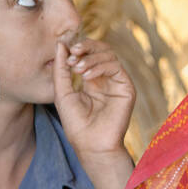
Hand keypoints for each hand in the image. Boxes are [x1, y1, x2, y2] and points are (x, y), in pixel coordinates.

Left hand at [52, 35, 135, 159]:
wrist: (90, 144)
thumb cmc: (76, 123)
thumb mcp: (62, 92)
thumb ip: (61, 69)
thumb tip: (61, 44)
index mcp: (93, 81)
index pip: (89, 54)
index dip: (78, 48)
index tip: (65, 52)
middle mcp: (107, 80)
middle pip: (101, 50)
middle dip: (86, 47)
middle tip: (72, 53)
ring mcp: (117, 83)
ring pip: (109, 55)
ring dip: (90, 58)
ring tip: (76, 68)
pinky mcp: (126, 88)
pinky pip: (115, 66)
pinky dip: (99, 66)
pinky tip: (86, 76)